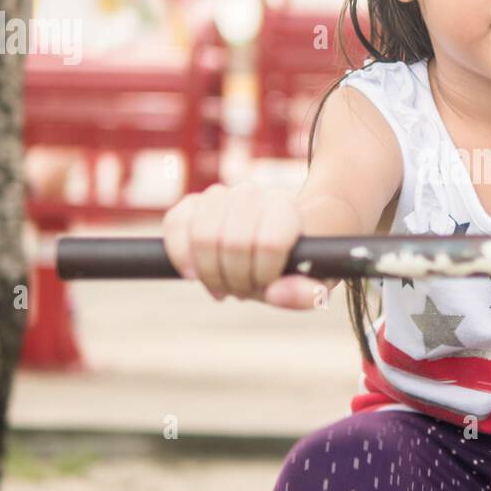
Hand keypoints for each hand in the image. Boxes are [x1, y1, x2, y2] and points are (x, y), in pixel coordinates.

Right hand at [161, 182, 326, 307]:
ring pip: (201, 233)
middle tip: (244, 291)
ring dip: (208, 272)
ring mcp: (221, 196)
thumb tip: (273, 295)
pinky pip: (175, 222)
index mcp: (285, 209)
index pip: (269, 242)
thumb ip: (307, 293)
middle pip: (233, 243)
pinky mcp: (193, 204)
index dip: (264, 274)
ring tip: (223, 285)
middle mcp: (253, 194)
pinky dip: (179, 255)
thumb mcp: (316, 280)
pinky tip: (194, 274)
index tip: (269, 284)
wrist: (280, 239)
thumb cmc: (298, 262)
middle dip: (235, 279)